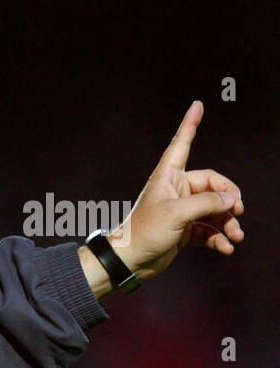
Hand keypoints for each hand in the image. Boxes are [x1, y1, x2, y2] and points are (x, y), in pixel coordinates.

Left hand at [108, 100, 244, 282]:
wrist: (129, 261)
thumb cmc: (144, 233)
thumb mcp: (176, 214)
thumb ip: (207, 203)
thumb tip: (231, 201)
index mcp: (168, 177)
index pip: (182, 144)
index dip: (189, 124)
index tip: (197, 105)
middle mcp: (176, 190)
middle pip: (213, 186)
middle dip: (229, 200)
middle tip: (238, 212)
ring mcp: (181, 210)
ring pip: (214, 210)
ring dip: (228, 223)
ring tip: (236, 236)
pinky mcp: (184, 229)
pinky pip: (209, 229)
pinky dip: (219, 238)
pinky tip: (226, 248)